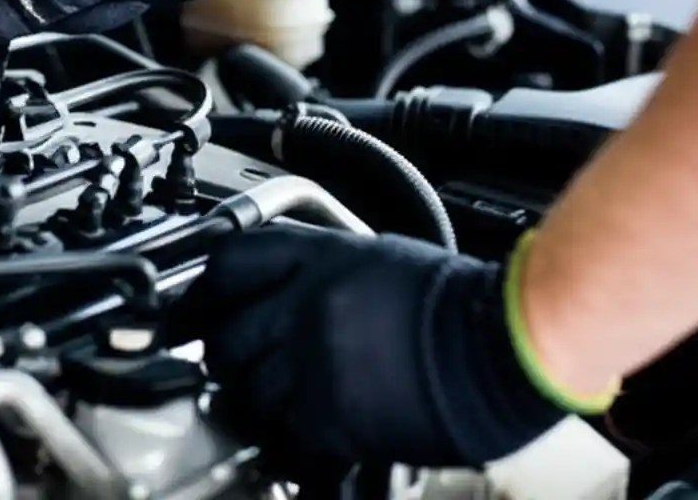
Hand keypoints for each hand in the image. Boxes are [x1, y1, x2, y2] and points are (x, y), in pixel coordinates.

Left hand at [167, 226, 565, 473]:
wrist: (505, 346)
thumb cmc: (459, 304)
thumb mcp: (383, 260)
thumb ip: (326, 272)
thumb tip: (288, 294)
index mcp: (320, 259)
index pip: (228, 264)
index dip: (204, 291)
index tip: (193, 309)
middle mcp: (304, 305)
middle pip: (225, 336)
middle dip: (228, 356)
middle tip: (240, 365)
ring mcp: (311, 361)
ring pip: (247, 392)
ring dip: (260, 402)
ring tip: (288, 401)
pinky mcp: (328, 414)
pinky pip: (283, 435)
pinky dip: (293, 439)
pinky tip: (314, 430)